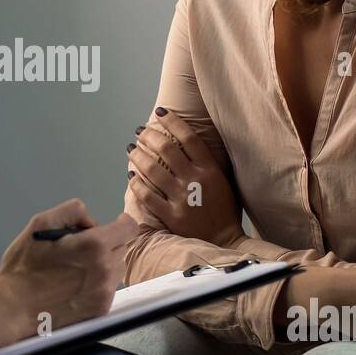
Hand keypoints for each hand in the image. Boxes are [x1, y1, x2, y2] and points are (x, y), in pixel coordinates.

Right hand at [0, 199, 137, 328]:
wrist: (14, 307)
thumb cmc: (24, 266)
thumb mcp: (41, 223)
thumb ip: (72, 211)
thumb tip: (92, 223)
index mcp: (94, 245)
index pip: (128, 227)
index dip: (120, 223)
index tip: (111, 225)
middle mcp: (105, 269)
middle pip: (122, 246)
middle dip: (107, 243)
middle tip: (81, 250)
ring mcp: (105, 291)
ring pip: (117, 267)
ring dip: (104, 263)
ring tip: (77, 268)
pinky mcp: (101, 308)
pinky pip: (110, 287)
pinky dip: (99, 282)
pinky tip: (76, 284)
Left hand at [126, 107, 245, 247]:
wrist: (225, 242)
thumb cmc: (224, 210)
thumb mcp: (224, 181)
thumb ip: (208, 162)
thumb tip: (189, 140)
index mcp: (210, 170)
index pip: (189, 138)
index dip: (173, 122)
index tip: (161, 113)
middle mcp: (195, 181)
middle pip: (167, 150)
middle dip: (149, 135)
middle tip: (140, 131)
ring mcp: (182, 198)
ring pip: (152, 170)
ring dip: (138, 155)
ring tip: (131, 148)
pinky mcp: (171, 216)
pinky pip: (147, 196)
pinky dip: (136, 183)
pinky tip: (130, 174)